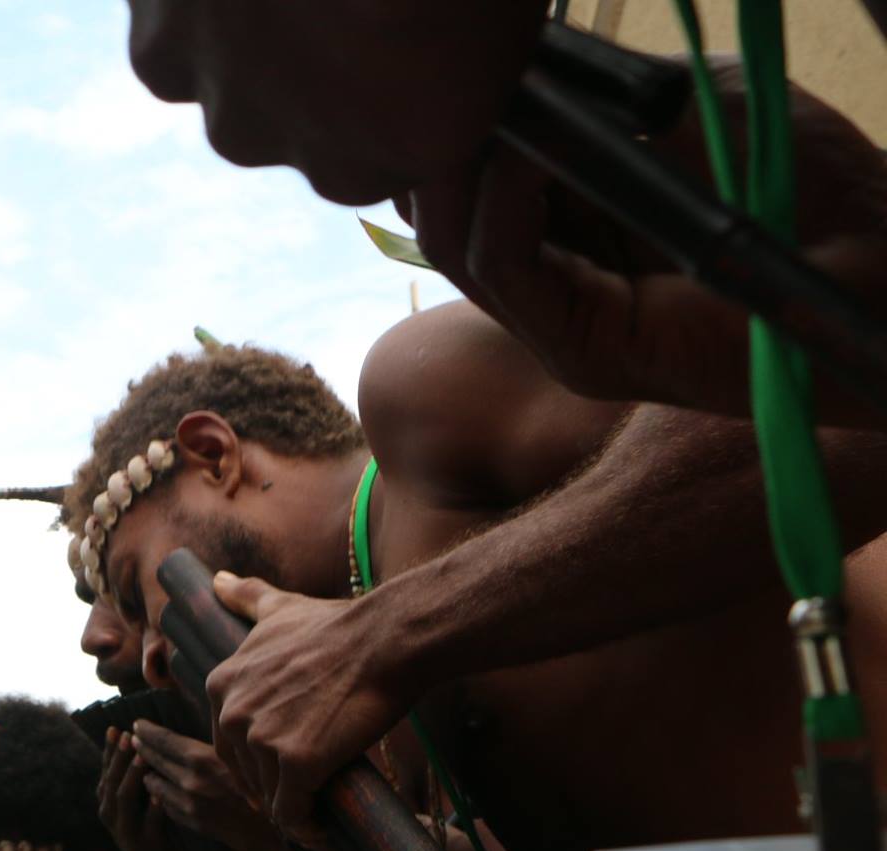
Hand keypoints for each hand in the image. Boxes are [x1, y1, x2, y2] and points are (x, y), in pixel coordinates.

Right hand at [97, 728, 180, 850]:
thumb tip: (139, 742)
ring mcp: (124, 830)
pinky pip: (147, 824)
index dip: (109, 751)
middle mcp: (110, 814)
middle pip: (111, 781)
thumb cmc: (147, 828)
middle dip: (119, 758)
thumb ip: (133, 778)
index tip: (115, 729)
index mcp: (107, 801)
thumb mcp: (135, 802)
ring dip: (132, 778)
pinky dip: (152, 810)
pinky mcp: (143, 845)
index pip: (105, 770)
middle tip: (129, 737)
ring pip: (123, 800)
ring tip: (143, 759)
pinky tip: (159, 795)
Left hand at [125, 720, 275, 850]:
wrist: (282, 826)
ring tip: (143, 767)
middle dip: (142, 748)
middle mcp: (192, 781)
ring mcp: (191, 804)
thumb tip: (194, 734)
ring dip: (148, 774)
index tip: (137, 725)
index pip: (164, 740)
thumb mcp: (240, 755)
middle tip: (132, 740)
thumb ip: (213, 746)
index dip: (148, 732)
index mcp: (203, 758)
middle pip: (156, 760)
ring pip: (157, 785)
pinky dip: (161, 797)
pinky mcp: (195, 823)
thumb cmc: (267, 783)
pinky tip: (159, 792)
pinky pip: (168, 806)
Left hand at [205, 572, 413, 840]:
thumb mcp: (280, 609)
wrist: (384, 642)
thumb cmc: (339, 627)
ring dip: (289, 807)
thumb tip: (216, 580)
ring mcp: (261, 739)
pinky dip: (304, 826)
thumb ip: (244, 599)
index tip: (285, 761)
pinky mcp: (295, 763)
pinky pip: (290, 812)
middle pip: (244, 771)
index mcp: (221, 683)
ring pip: (267, 794)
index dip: (256, 756)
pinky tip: (318, 828)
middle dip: (270, 784)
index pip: (227, 741)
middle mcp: (231, 712)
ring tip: (315, 809)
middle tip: (302, 789)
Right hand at [405, 59, 886, 426]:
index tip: (463, 64)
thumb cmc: (810, 189)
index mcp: (581, 233)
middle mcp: (560, 285)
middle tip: (450, 84)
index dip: (461, 126)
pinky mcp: (583, 351)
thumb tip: (514, 70)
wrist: (881, 268)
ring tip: (478, 110)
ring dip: (461, 172)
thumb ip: (602, 104)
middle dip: (443, 148)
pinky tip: (520, 154)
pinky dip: (500, 205)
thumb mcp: (686, 113)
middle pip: (449, 216)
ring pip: (459, 246)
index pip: (476, 184)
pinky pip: (506, 269)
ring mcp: (564, 326)